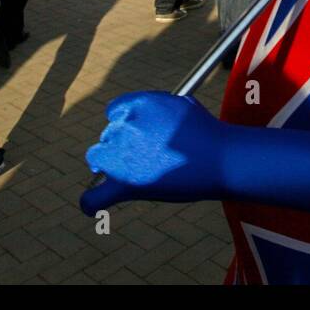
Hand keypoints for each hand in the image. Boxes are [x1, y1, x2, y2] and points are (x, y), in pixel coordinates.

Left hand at [81, 92, 224, 214]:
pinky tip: (90, 205)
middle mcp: (124, 126)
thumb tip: (152, 119)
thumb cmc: (206, 132)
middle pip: (108, 136)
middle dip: (121, 146)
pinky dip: (91, 203)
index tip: (137, 135)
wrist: (219, 158)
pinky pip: (96, 197)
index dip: (125, 124)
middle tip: (146, 157)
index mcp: (136, 104)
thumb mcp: (180, 104)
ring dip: (110, 166)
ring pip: (98, 159)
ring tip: (133, 174)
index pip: (115, 112)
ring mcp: (121, 156)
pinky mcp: (125, 185)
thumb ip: (157, 108)